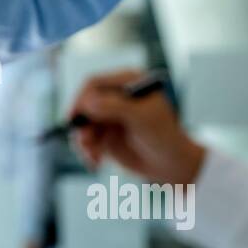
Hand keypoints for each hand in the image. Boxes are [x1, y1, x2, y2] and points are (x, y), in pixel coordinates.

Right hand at [69, 69, 204, 184]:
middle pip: (84, 104)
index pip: (94, 84)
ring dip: (83, 142)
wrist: (172, 164)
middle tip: (84, 143)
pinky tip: (95, 162)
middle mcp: (114, 96)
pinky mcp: (104, 134)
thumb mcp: (142, 118)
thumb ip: (115, 107)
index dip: (82, 98)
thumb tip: (88, 102)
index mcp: (126, 83)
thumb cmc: (163, 136)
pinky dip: (87, 151)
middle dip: (82, 125)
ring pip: (82, 124)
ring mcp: (108, 116)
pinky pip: (85, 140)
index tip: (75, 117)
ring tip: (93, 157)